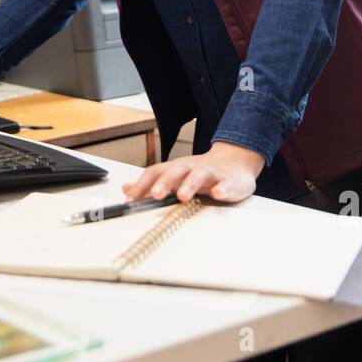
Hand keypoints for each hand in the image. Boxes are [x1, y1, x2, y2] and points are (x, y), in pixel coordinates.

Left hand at [122, 142, 265, 204]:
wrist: (235, 162)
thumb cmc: (201, 172)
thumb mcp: (175, 175)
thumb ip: (151, 183)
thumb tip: (126, 188)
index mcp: (177, 168)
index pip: (156, 172)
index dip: (142, 185)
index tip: (130, 199)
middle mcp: (192, 167)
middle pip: (177, 171)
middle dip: (165, 182)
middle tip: (156, 194)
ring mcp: (212, 173)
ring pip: (200, 175)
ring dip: (190, 184)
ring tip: (183, 196)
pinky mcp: (230, 181)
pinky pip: (227, 184)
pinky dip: (223, 189)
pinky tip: (219, 194)